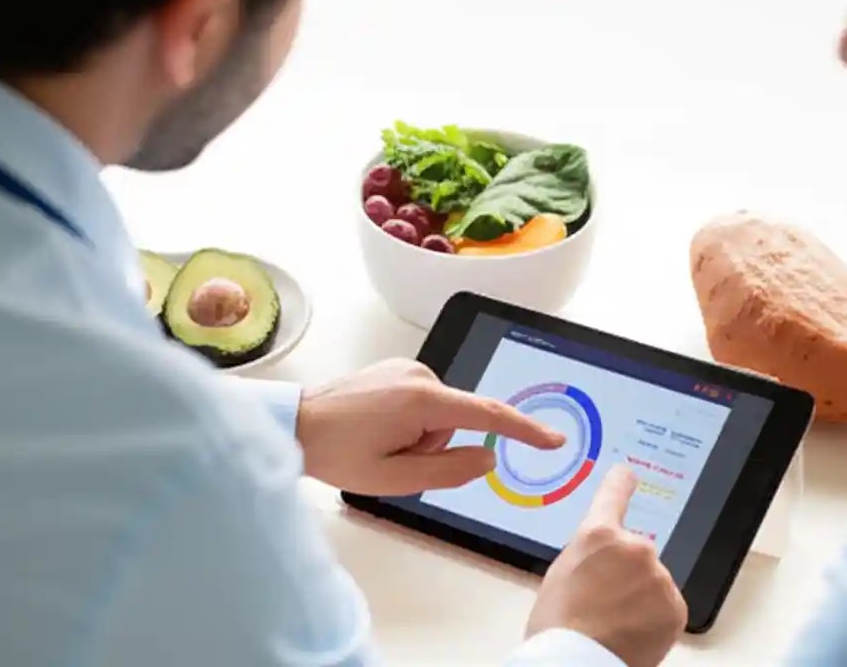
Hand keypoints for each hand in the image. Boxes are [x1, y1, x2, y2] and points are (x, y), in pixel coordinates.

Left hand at [296, 358, 565, 495]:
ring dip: (418, 437)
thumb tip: (488, 457)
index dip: (525, 430)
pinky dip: (409, 423)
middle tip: (389, 459)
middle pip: (457, 422)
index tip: (553, 440)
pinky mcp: (396, 369)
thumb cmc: (335, 452)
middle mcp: (419, 374)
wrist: (293, 424)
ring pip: (439, 416)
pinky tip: (374, 428)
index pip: (488, 415)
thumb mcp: (396, 478)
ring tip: (376, 443)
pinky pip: (422, 403)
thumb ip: (450, 471)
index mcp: (422, 399)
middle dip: (434, 447)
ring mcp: (406, 368)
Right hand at [526, 466, 686, 666]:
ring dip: (640, 597)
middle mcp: (633, 547)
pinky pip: (665, 606)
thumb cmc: (556, 625)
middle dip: (625, 573)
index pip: (613, 495)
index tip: (628, 472)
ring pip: (652, 582)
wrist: (575, 661)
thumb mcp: (561, 574)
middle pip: (634, 554)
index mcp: (597, 534)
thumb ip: (589, 555)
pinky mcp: (674, 605)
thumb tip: (603, 562)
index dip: (621, 482)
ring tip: (613, 622)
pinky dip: (653, 618)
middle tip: (602, 602)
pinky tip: (631, 632)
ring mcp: (657, 576)